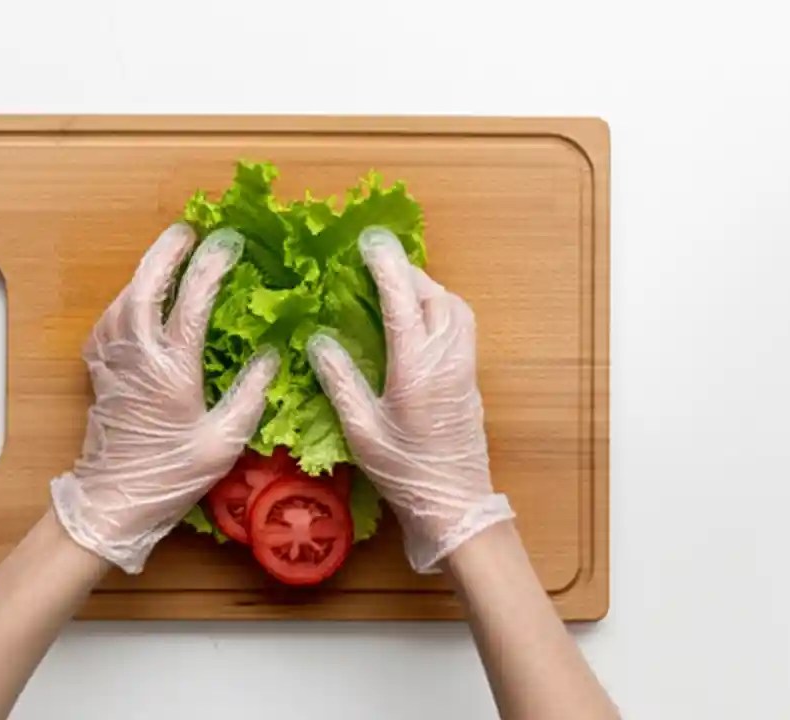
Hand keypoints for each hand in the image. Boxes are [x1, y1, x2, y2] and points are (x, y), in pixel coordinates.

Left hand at [51, 224, 277, 573]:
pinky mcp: (99, 371)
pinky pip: (110, 320)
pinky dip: (126, 299)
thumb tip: (270, 355)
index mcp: (172, 367)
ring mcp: (113, 360)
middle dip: (167, 252)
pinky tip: (137, 300)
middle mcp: (137, 354)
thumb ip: (250, 394)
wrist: (112, 502)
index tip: (228, 243)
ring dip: (145, 272)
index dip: (211, 267)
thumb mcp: (224, 441)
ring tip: (168, 257)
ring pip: (124, 298)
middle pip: (146, 285)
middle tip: (187, 232)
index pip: (193, 301)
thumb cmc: (170, 476)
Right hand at [307, 227, 512, 572]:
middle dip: (406, 269)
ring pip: (455, 307)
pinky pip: (461, 325)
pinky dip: (441, 306)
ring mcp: (464, 367)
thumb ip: (341, 381)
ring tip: (397, 283)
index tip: (368, 240)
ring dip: (428, 286)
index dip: (385, 265)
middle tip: (376, 258)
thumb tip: (319, 339)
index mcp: (416, 370)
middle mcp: (446, 360)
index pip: (402, 302)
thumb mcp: (360, 431)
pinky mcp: (470, 378)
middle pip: (434, 295)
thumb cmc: (403, 472)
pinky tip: (420, 316)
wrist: (454, 504)